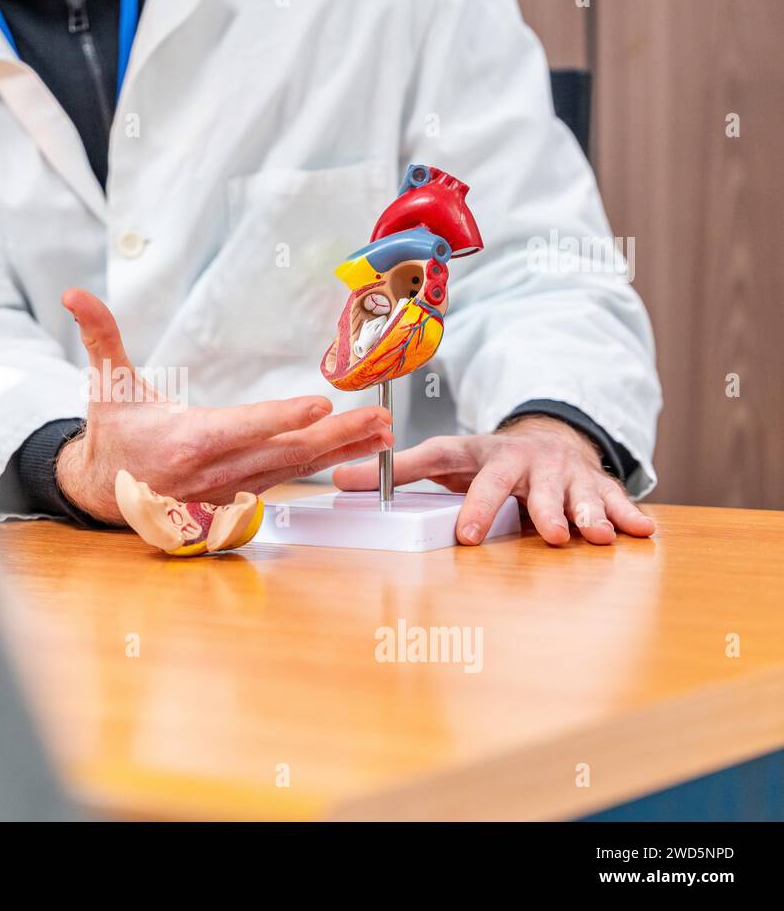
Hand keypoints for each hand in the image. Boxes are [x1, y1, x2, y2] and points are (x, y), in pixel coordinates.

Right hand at [56, 288, 393, 523]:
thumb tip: (74, 293)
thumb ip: (99, 335)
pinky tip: (355, 451)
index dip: (281, 417)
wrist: (102, 491)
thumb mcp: (106, 383)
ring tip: (382, 434)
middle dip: (335, 437)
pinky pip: (288, 481)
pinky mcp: (238, 498)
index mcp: (184, 442)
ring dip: (340, 452)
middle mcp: (213, 473)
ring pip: (293, 470)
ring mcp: (229, 490)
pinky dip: (324, 466)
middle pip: (282, 453)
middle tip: (378, 420)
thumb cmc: (113, 432)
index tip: (320, 405)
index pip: (240, 428)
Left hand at [332, 414, 655, 545]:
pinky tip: (642, 533)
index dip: (464, 501)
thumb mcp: (443, 461)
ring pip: (574, 492)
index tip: (464, 535)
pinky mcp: (595, 483)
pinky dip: (626, 514)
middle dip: (533, 508)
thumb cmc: (484, 462)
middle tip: (542, 534)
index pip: (452, 465)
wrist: (547, 441)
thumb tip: (334, 479)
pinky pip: (614, 498)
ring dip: (583, 513)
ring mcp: (561, 471)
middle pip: (522, 484)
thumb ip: (396, 471)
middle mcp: (522, 459)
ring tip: (591, 536)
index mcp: (479, 453)